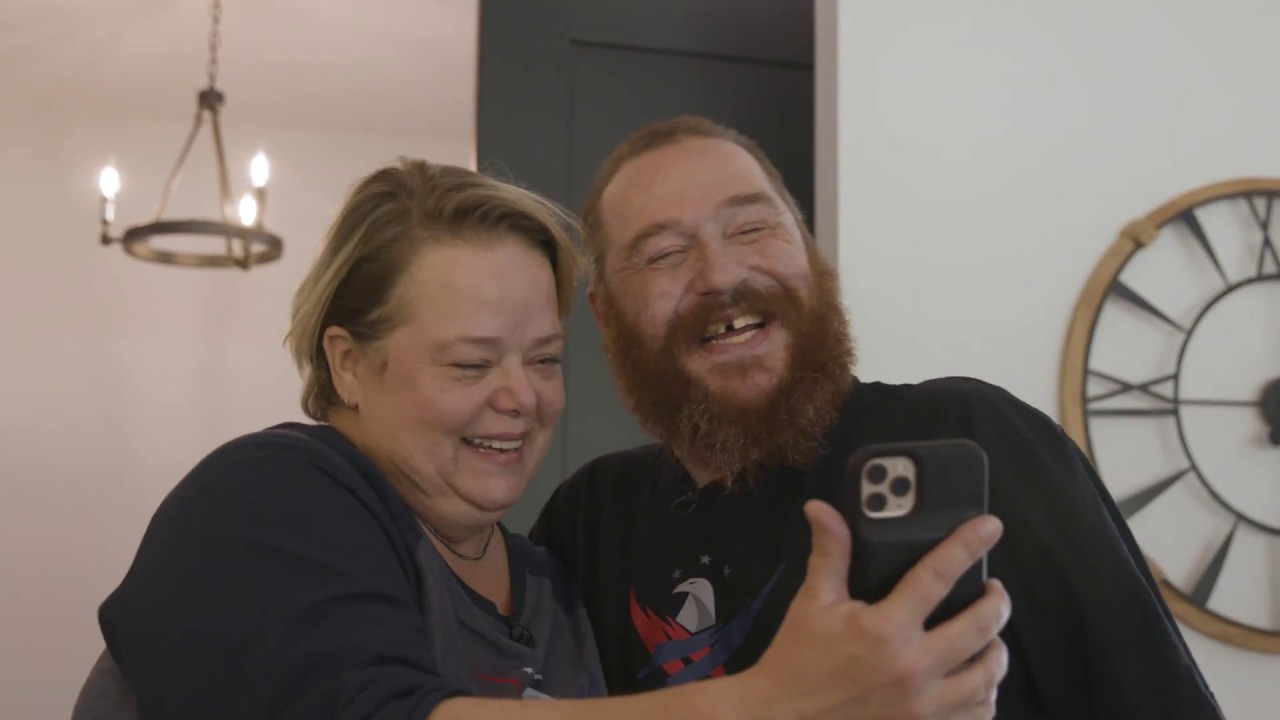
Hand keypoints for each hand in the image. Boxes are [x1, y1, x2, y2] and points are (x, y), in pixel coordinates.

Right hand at [739, 500, 1009, 719]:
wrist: (784, 718)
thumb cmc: (799, 659)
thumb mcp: (813, 603)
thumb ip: (829, 553)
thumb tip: (821, 508)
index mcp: (885, 629)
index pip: (937, 576)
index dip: (967, 545)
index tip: (989, 526)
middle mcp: (914, 668)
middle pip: (980, 627)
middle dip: (997, 602)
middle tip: (994, 589)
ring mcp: (925, 706)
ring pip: (987, 676)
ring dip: (996, 650)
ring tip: (992, 635)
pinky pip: (977, 714)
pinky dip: (987, 695)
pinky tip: (979, 680)